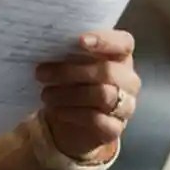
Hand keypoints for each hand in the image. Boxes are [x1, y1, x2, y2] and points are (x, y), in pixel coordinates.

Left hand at [35, 29, 140, 163]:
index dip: (105, 40)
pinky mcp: (115, 128)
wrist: (70, 122)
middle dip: (70, 72)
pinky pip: (97, 120)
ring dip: (68, 94)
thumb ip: (68, 51)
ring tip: (46, 94)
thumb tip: (48, 43)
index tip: (80, 40)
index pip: (123, 43)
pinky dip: (72, 113)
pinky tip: (56, 110)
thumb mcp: (70, 63)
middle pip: (108, 71)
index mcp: (120, 56)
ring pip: (103, 95)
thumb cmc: (72, 83)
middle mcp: (129, 80)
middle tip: (41, 73)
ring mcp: (126, 106)